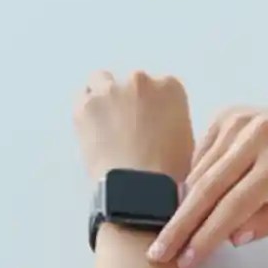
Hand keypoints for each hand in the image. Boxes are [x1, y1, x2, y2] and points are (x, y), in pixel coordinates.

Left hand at [74, 71, 194, 183]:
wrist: (137, 186)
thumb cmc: (168, 169)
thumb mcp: (186, 139)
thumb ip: (172, 119)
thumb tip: (160, 123)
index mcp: (170, 87)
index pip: (162, 86)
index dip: (155, 105)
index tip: (151, 121)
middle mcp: (140, 80)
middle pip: (131, 81)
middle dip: (129, 98)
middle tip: (128, 124)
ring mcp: (109, 90)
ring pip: (101, 81)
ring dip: (104, 97)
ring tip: (105, 123)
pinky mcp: (84, 106)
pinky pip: (81, 99)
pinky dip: (85, 111)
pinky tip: (91, 130)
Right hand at [150, 98, 267, 267]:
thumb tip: (232, 237)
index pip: (235, 205)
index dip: (208, 235)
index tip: (188, 258)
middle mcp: (255, 137)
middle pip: (208, 188)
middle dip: (181, 224)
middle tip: (160, 251)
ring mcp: (238, 123)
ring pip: (199, 172)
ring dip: (182, 206)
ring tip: (171, 234)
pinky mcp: (226, 116)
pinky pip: (200, 156)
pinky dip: (193, 181)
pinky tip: (191, 202)